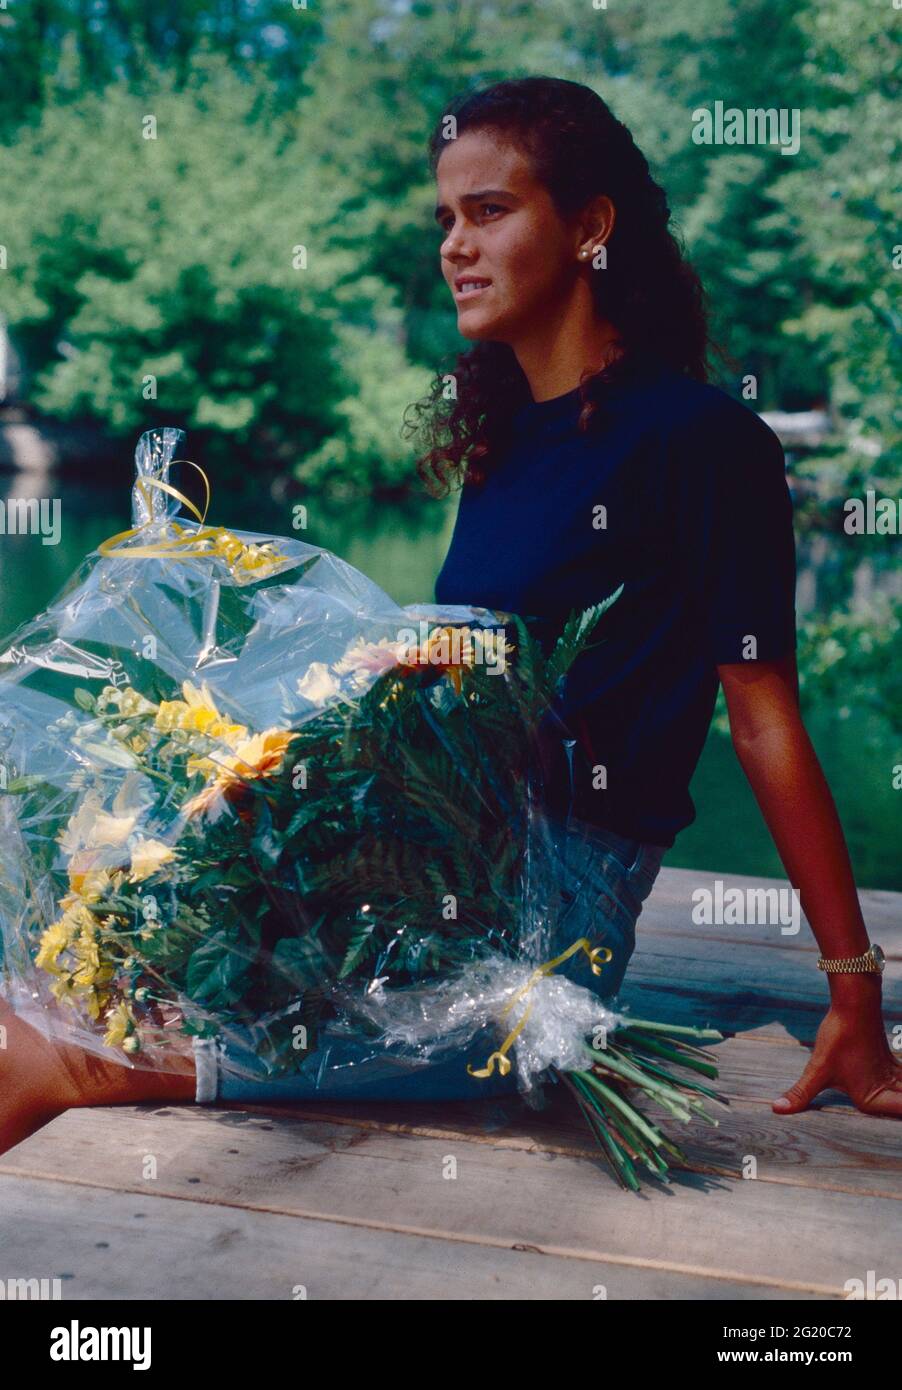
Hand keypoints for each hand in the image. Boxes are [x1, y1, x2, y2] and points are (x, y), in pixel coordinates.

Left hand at [773, 1000, 901, 1115]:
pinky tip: (899, 1083)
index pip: (900, 1114)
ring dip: (901, 1097)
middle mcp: (887, 1089)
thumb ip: (800, 1093)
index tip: (895, 1144)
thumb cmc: (839, 1038)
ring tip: (895, 1102)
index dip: (900, 1113)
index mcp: (872, 1097)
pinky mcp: (890, 1061)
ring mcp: (892, 1074)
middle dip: (900, 1110)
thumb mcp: (817, 1069)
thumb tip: (776, 1110)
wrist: (855, 1006)